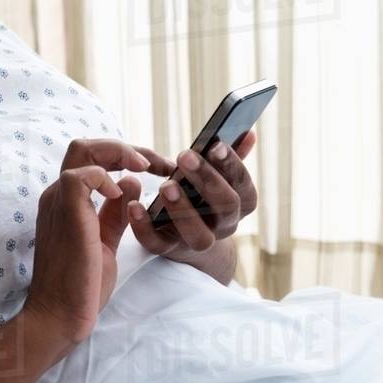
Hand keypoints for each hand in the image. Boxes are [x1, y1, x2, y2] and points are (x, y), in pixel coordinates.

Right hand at [23, 139, 175, 347]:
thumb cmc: (82, 285)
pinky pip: (80, 176)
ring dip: (119, 153)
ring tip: (147, 168)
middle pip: (85, 146)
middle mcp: (58, 195)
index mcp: (67, 202)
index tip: (155, 169)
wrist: (60, 315)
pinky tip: (121, 193)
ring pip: (82, 150)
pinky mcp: (66, 213)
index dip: (124, 157)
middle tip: (156, 163)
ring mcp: (58, 201)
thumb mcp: (106, 241)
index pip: (91, 159)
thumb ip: (116, 213)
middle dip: (124, 147)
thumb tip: (130, 184)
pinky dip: (104, 176)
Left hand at [125, 130, 258, 272]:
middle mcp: (224, 225)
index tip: (216, 145)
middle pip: (226, 207)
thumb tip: (248, 134)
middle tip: (186, 157)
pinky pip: (158, 243)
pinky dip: (144, 227)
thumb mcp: (217, 176)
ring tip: (166, 186)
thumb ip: (229, 156)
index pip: (244, 185)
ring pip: (199, 235)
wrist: (187, 237)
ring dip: (182, 209)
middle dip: (208, 180)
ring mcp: (197, 240)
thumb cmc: (202, 196)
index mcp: (239, 203)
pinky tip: (134, 206)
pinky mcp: (168, 249)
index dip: (233, 165)